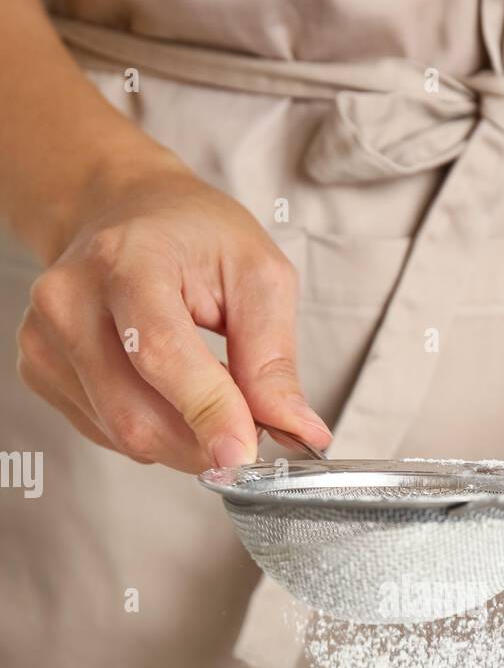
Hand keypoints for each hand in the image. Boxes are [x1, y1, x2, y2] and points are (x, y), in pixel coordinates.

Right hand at [16, 154, 330, 471]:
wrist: (124, 213)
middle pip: (135, 414)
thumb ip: (275, 359)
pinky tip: (165, 391)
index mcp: (128, 260)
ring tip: (206, 394)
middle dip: (203, 441)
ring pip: (123, 435)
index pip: (161, 353)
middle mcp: (71, 299)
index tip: (244, 455)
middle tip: (246, 428)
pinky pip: (107, 435)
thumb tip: (300, 431)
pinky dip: (153, 432)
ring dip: (183, 440)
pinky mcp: (40, 370)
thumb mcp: (258, 275)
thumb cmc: (193, 237)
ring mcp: (45, 338)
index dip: (206, 412)